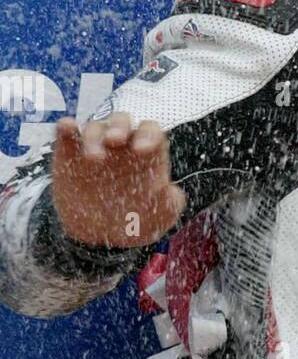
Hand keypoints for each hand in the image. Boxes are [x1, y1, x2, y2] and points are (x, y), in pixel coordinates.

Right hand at [52, 112, 186, 246]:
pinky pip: (67, 135)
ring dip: (93, 136)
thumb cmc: (135, 220)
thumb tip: (171, 192)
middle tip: (115, 141)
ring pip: (94, 128)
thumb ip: (170, 205)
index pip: (150, 131)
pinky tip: (67, 128)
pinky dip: (66, 128)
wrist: (100, 236)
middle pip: (121, 122)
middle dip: (119, 127)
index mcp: (146, 155)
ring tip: (93, 158)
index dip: (149, 134)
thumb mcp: (158, 218)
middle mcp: (121, 145)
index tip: (143, 149)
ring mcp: (95, 147)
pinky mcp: (70, 154)